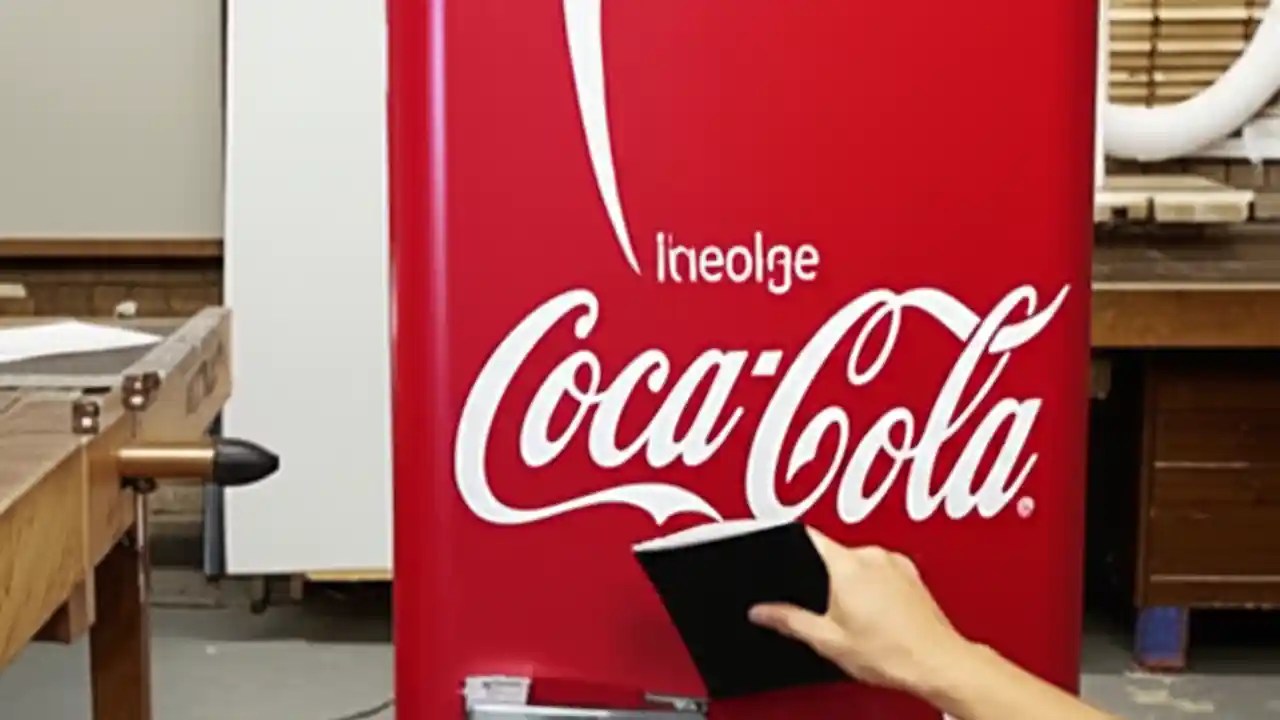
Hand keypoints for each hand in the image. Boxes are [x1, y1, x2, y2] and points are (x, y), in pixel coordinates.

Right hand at [747, 528, 972, 698]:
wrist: (936, 664)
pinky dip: (875, 587)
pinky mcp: (911, 573)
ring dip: (853, 584)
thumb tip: (761, 611)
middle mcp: (873, 555)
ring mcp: (896, 562)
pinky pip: (881, 571)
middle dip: (825, 579)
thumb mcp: (827, 640)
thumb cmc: (891, 653)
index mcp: (846, 564)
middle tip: (830, 610)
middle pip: (833, 554)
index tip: (781, 551)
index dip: (790, 543)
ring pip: (858, 563)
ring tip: (859, 618)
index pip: (807, 535)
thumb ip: (789, 621)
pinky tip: (878, 615)